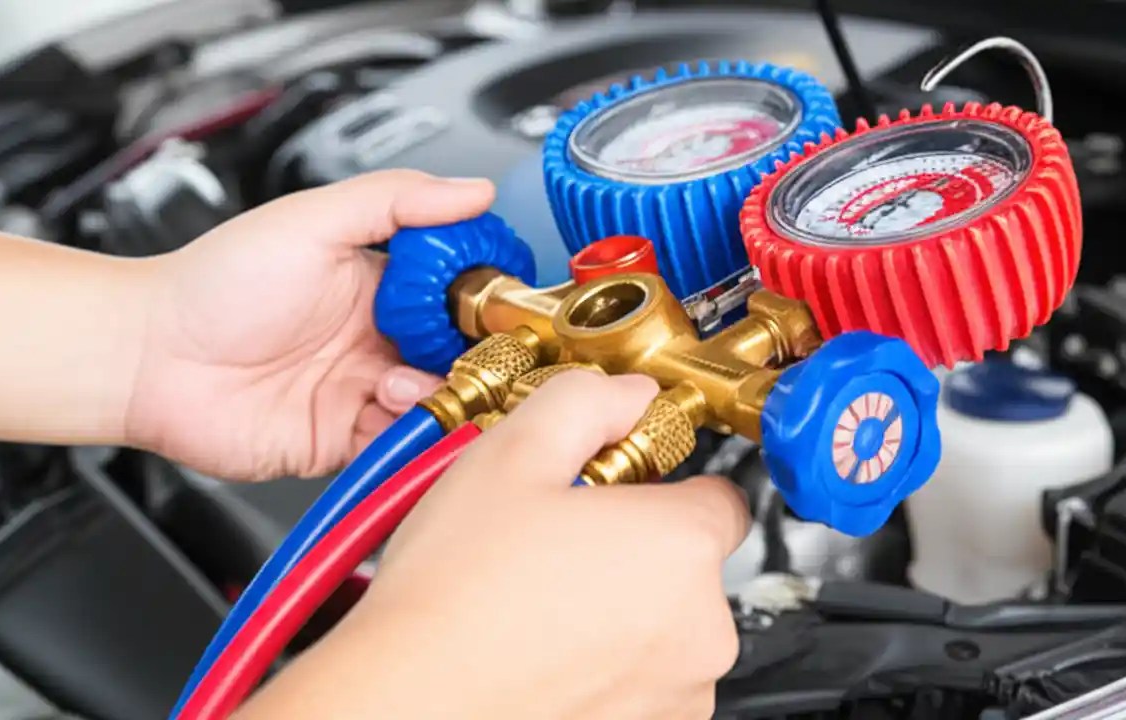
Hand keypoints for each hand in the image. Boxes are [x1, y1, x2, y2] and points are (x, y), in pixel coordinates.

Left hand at [126, 171, 493, 480]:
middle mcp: (376, 341)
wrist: (148, 358)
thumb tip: (472, 190)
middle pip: (455, 357)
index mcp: (378, 286)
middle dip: (468, 359)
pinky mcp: (343, 442)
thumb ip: (395, 202)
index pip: (455, 296)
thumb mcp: (312, 221)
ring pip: (436, 404)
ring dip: (435, 396)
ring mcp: (360, 393)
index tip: (496, 304)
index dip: (480, 302)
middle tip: (461, 355)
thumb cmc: (213, 284)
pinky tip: (387, 411)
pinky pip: (399, 446)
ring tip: (397, 382)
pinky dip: (410, 436)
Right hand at [238, 371, 751, 719]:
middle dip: (635, 549)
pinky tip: (542, 650)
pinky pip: (645, 682)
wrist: (406, 702)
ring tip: (538, 601)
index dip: (663, 484)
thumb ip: (586, 403)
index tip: (616, 490)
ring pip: (665, 627)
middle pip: (688, 564)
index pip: (719, 494)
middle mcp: (701, 627)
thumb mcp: (510, 455)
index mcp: (682, 545)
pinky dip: (607, 667)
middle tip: (557, 544)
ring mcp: (680, 693)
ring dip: (622, 611)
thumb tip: (627, 395)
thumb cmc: (455, 595)